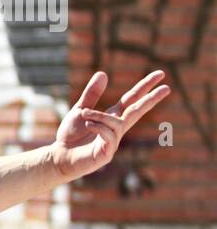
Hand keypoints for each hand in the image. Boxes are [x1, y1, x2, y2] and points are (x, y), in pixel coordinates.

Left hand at [48, 70, 170, 182]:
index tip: (160, 75)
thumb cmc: (71, 135)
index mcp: (112, 116)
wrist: (60, 155)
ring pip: (117, 123)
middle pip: (137, 111)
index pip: (132, 99)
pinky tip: (87, 126)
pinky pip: (109, 136)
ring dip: (99, 116)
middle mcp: (116, 128)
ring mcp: (114, 141)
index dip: (145, 87)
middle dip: (151, 99)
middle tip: (167, 87)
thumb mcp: (80, 110)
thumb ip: (92, 94)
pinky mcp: (107, 153)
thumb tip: (103, 73)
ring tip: (84, 114)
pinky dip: (98, 127)